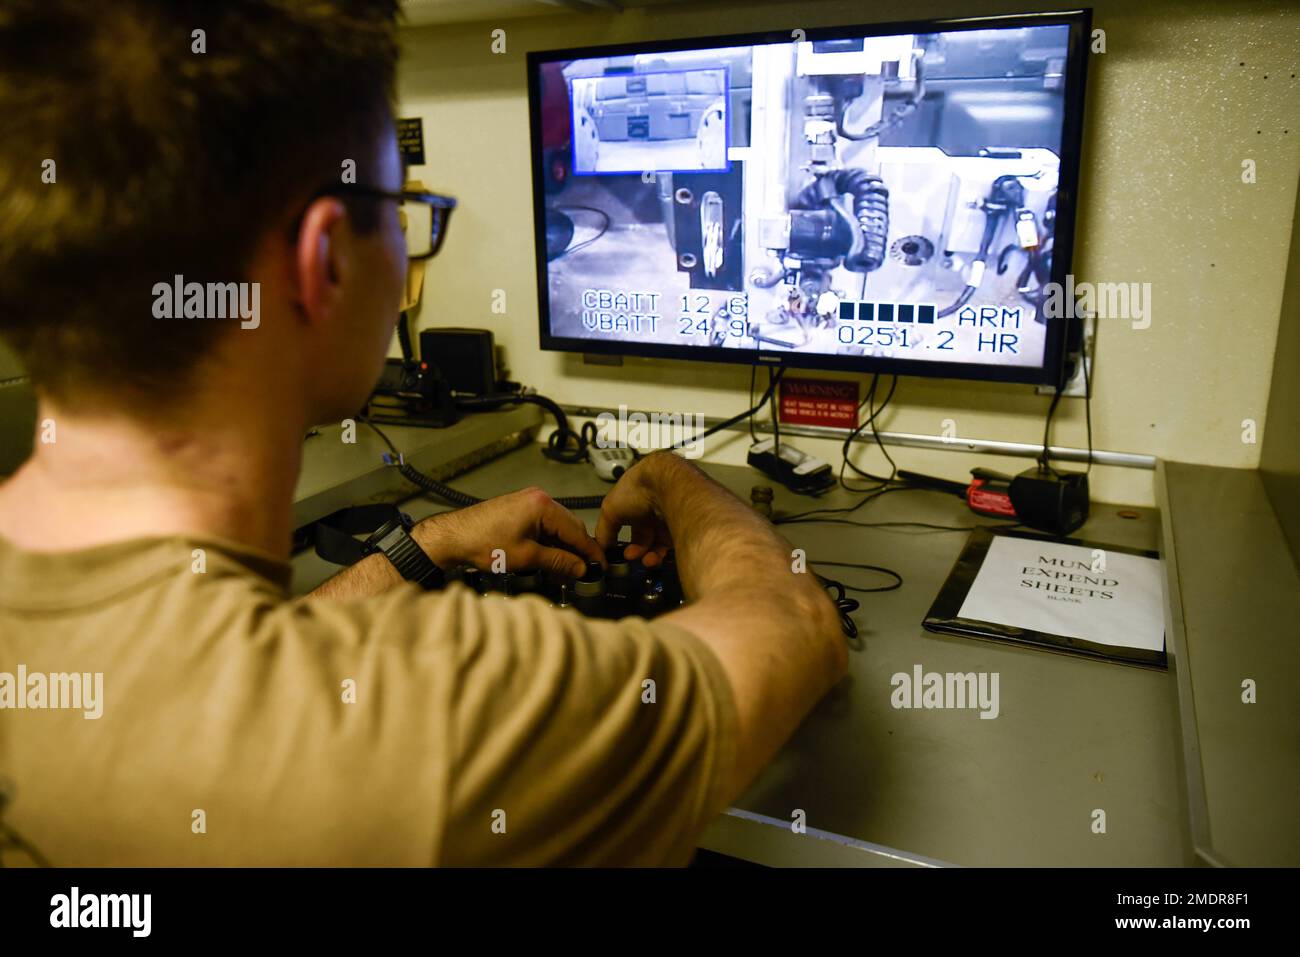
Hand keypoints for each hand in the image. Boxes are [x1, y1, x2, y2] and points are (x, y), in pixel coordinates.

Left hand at [414, 487, 604, 577]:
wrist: (452, 537)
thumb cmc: (485, 544)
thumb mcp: (526, 557)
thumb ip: (558, 561)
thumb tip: (581, 568)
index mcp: (543, 505)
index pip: (577, 530)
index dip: (591, 551)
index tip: (601, 565)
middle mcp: (538, 498)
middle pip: (570, 525)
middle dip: (577, 549)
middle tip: (584, 571)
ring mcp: (528, 501)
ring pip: (557, 526)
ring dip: (563, 546)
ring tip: (567, 568)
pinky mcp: (519, 508)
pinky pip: (544, 524)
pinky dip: (550, 540)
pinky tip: (551, 556)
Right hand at [595, 451, 682, 567]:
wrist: (667, 485)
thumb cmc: (638, 489)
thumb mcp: (610, 510)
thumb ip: (603, 530)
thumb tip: (600, 547)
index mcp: (634, 503)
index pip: (627, 527)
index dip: (622, 540)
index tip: (618, 552)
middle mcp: (652, 510)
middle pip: (643, 538)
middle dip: (636, 551)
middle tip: (631, 557)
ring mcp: (668, 519)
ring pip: (657, 545)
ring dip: (648, 556)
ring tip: (645, 560)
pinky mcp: (682, 528)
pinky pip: (670, 547)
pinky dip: (661, 555)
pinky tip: (654, 557)